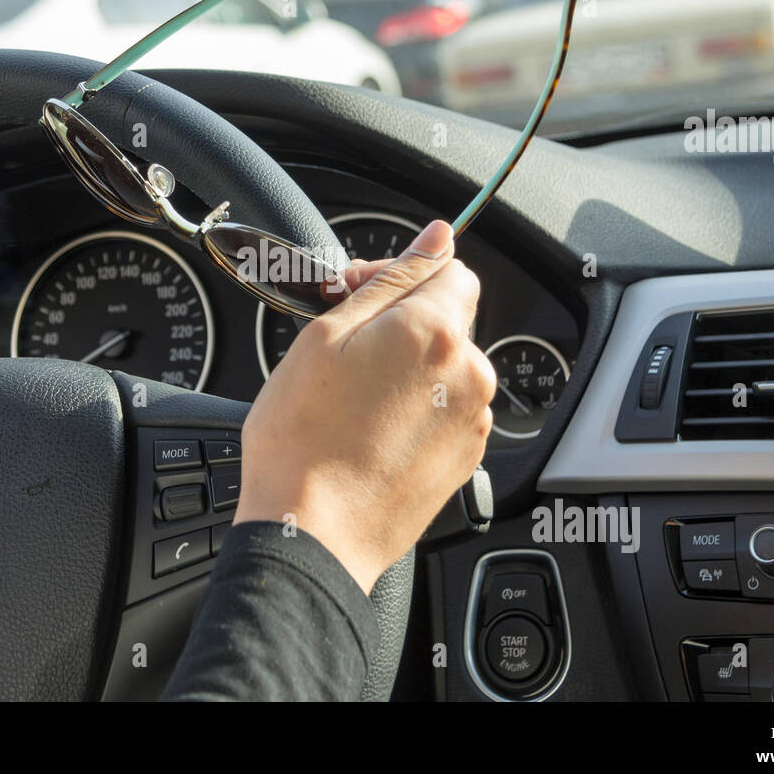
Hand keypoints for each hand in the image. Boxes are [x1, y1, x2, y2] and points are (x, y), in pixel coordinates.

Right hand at [235, 220, 495, 593]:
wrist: (311, 536)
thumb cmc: (302, 442)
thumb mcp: (325, 337)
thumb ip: (390, 279)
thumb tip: (436, 238)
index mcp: (436, 332)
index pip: (450, 269)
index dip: (402, 273)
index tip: (363, 291)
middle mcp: (469, 374)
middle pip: (448, 320)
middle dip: (400, 322)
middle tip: (343, 347)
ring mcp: (471, 421)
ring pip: (446, 368)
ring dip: (407, 369)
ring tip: (351, 400)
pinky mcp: (464, 459)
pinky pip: (446, 412)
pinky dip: (414, 411)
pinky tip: (368, 430)